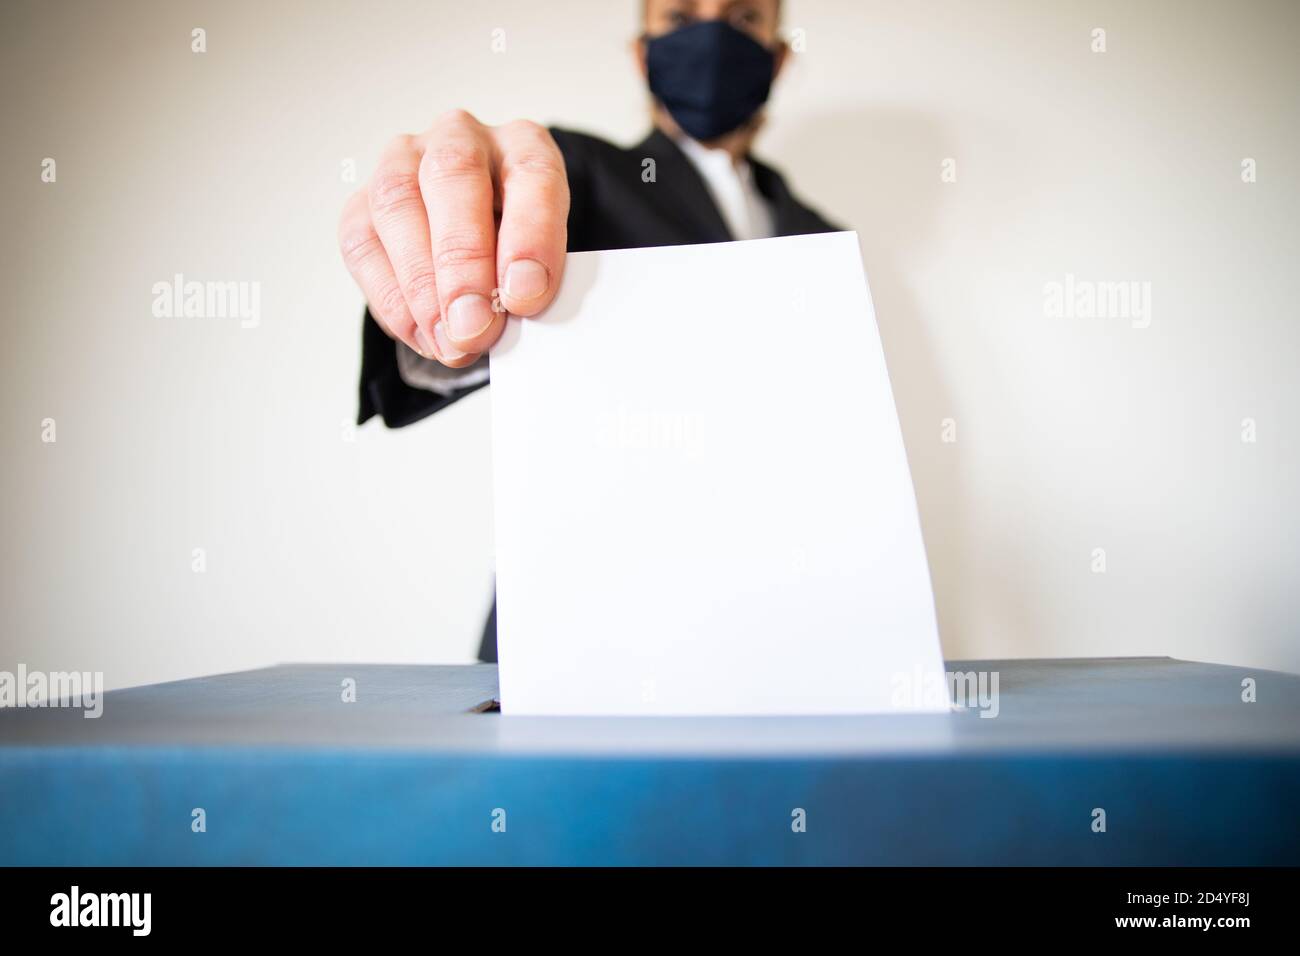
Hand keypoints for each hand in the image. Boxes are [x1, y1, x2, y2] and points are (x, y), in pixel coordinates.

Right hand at [339, 111, 569, 366]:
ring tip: (448, 342)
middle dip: (463, 262)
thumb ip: (533, 280)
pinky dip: (392, 299)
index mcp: (522, 145)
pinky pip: (364, 245)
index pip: (532, 172)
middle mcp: (460, 139)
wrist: (475, 244)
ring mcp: (403, 163)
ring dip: (421, 285)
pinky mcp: (362, 203)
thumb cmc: (517, 251)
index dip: (530, 235)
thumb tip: (509, 319)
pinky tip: (422, 336)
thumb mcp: (543, 260)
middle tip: (474, 326)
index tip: (525, 296)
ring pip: (397, 203)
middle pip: (454, 176)